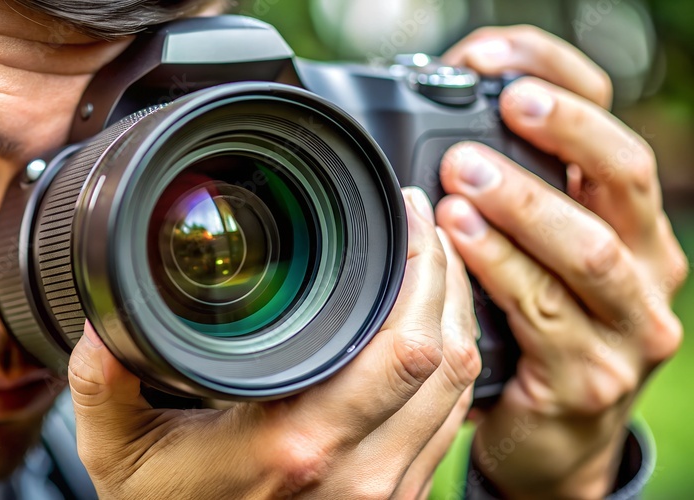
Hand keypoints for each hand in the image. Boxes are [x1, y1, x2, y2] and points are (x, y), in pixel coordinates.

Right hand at [68, 188, 480, 498]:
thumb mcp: (118, 457)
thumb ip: (101, 386)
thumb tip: (100, 323)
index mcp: (299, 443)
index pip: (404, 348)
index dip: (421, 269)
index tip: (404, 216)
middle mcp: (361, 472)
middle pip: (447, 356)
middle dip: (445, 271)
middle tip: (421, 220)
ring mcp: (386, 490)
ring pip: (458, 387)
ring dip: (455, 311)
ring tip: (430, 258)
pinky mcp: (397, 498)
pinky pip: (448, 419)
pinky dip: (448, 361)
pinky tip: (427, 324)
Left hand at [437, 26, 687, 497]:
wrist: (549, 435)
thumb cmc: (531, 327)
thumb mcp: (532, 254)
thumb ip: (509, 197)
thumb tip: (441, 120)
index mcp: (632, 223)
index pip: (615, 131)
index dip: (563, 85)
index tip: (496, 58)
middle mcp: (647, 265)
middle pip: (624, 178)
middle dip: (564, 134)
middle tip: (503, 105)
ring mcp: (628, 325)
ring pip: (587, 250)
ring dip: (522, 207)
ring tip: (462, 181)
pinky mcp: (589, 376)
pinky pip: (542, 314)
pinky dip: (496, 271)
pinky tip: (455, 244)